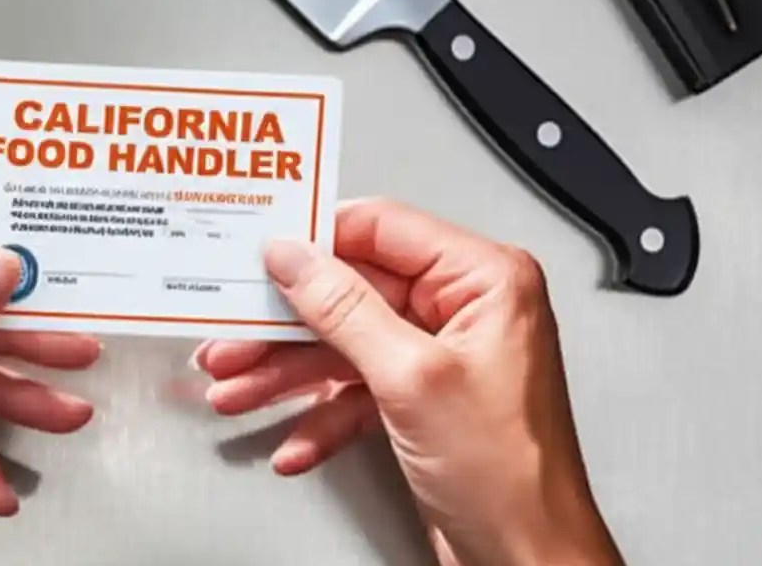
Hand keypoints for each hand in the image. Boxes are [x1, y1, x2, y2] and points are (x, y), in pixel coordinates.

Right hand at [194, 200, 620, 565]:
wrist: (528, 564)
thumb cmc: (511, 477)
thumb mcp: (411, 378)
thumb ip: (344, 309)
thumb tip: (296, 258)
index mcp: (484, 280)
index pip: (383, 229)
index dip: (316, 240)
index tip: (261, 253)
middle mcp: (465, 310)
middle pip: (352, 292)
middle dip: (285, 325)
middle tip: (233, 334)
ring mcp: (440, 356)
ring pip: (344, 344)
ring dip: (287, 373)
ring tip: (238, 388)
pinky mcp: (421, 400)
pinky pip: (355, 390)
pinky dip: (320, 415)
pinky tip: (293, 439)